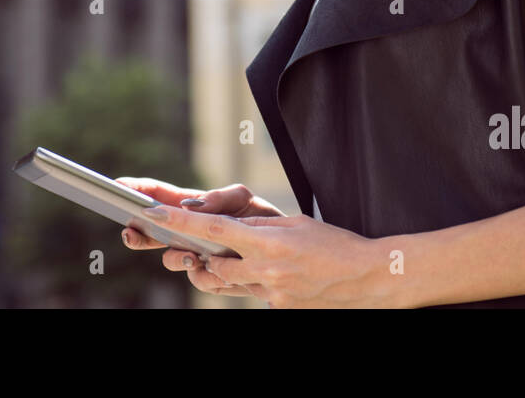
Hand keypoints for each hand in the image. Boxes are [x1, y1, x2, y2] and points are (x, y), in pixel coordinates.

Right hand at [115, 179, 284, 297]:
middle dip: (137, 233)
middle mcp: (188, 231)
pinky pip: (198, 279)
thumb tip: (193, 205)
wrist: (284, 251)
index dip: (137, 190)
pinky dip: (202, 274)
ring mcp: (196, 254)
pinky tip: (209, 267)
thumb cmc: (261, 218)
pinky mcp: (211, 276)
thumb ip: (221, 197)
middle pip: (152, 232)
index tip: (116, 187)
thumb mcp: (244, 199)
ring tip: (191, 255)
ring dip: (175, 258)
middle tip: (131, 232)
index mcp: (192, 207)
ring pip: (171, 259)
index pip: (159, 196)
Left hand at [129, 200, 396, 307]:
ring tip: (233, 258)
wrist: (368, 278)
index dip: (181, 223)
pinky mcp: (279, 308)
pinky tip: (272, 272)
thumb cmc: (335, 244)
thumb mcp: (295, 224)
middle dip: (200, 256)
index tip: (156, 215)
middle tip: (191, 247)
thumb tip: (234, 232)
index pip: (213, 231)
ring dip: (223, 270)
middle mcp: (265, 271)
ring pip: (229, 284)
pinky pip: (252, 294)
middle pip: (213, 266)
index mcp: (268, 243)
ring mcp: (271, 294)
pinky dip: (251, 282)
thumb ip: (260, 228)